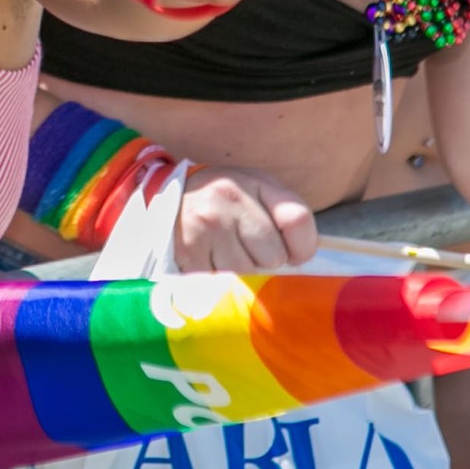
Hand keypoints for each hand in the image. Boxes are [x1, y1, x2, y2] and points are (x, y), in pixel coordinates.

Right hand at [168, 165, 318, 272]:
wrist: (167, 195)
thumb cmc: (226, 200)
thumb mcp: (259, 192)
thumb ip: (287, 217)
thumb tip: (301, 262)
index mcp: (255, 183)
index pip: (297, 220)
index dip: (302, 246)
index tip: (292, 253)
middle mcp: (228, 199)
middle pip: (273, 257)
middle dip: (265, 261)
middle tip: (247, 248)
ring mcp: (205, 226)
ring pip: (246, 274)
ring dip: (241, 274)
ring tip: (226, 254)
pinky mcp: (186, 252)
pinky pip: (219, 285)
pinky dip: (218, 283)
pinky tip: (210, 262)